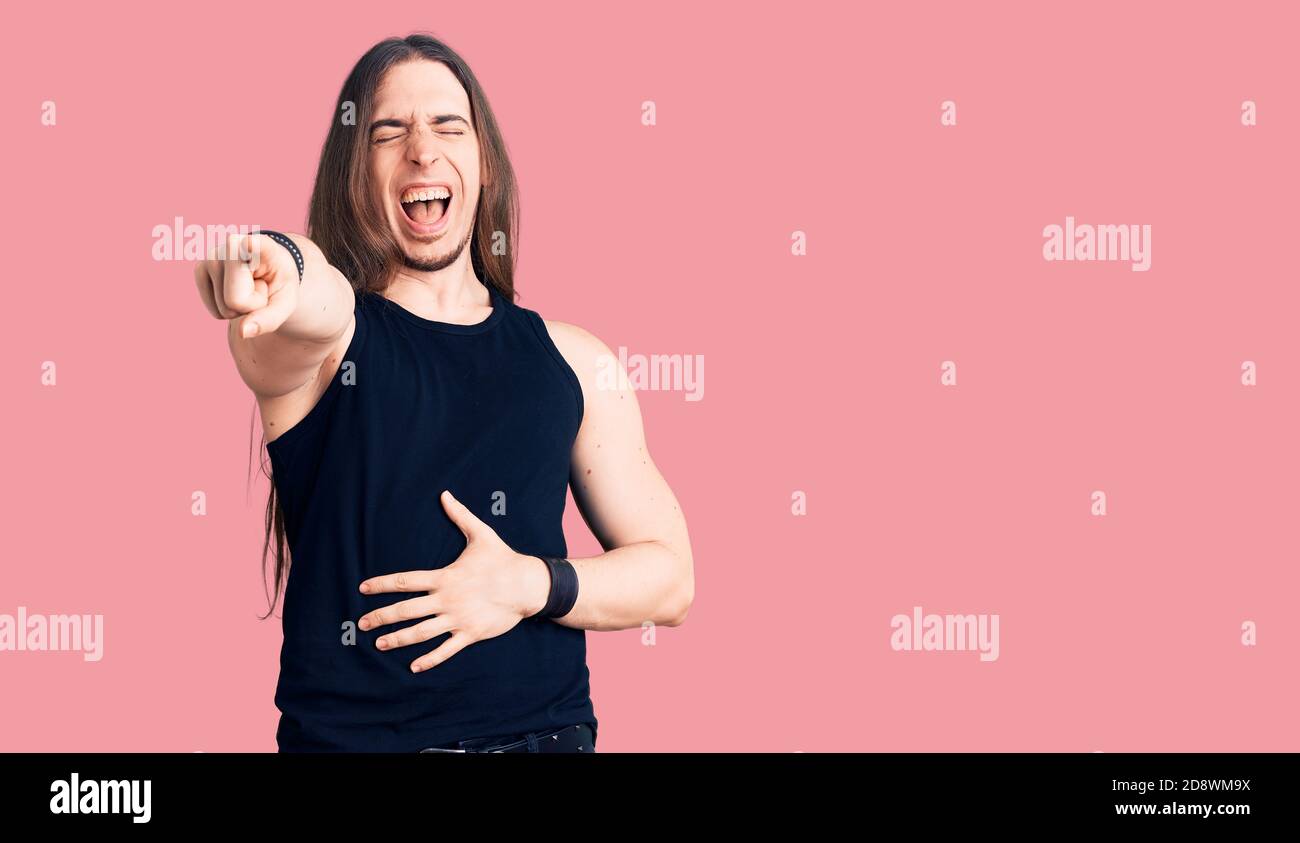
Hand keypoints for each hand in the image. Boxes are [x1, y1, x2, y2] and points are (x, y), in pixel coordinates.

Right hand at [193, 232, 299, 338]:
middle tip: (259, 288)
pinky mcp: (199, 269)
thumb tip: (243, 332)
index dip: (252, 246)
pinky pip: (215, 312)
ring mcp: (212, 256)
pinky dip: (226, 309)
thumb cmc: (278, 283)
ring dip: (239, 308)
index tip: (249, 242)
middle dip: (251, 306)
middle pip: (236, 301)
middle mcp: (233, 246)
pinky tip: (233, 289)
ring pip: (224, 309)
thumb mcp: (286, 303)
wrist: (265, 268)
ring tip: (247, 287)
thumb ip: (270, 319)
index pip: (256, 246)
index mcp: (266, 247)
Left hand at [356, 490, 550, 671]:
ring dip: (398, 639)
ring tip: (379, 644)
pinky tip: (413, 667)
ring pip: (421, 632)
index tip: (363, 588)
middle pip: (406, 610)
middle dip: (382, 617)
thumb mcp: (481, 534)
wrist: (528, 585)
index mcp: (445, 577)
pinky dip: (429, 660)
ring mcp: (458, 618)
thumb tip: (445, 494)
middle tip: (362, 623)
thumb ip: (460, 515)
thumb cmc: (503, 559)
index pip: (406, 581)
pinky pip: (446, 650)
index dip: (382, 584)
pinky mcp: (470, 633)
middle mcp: (447, 600)